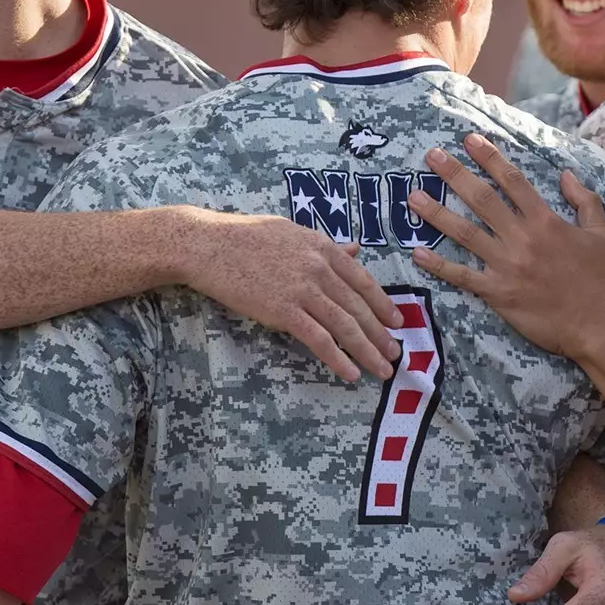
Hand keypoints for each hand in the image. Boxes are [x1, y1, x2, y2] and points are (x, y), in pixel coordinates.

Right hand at [171, 208, 401, 381]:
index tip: (397, 321)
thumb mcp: (292, 232)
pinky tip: (350, 373)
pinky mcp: (283, 311)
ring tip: (383, 369)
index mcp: (322, 247)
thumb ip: (326, 245)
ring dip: (368, 351)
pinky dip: (338, 358)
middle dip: (381, 334)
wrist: (208, 244)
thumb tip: (356, 249)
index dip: (382, 303)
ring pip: (345, 326)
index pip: (362, 280)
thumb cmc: (244, 236)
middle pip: (358, 307)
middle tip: (396, 353)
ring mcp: (302, 290)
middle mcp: (318, 268)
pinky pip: (319, 339)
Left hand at [406, 135, 604, 360]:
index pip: (512, 180)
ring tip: (412, 197)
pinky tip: (417, 253)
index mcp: (545, 220)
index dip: (490, 157)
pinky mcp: (497, 293)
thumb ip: (585, 199)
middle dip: (455, 174)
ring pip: (465, 232)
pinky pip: (462, 276)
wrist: (595, 324)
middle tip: (432, 155)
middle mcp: (521, 238)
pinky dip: (439, 265)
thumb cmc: (600, 278)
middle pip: (481, 198)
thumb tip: (566, 173)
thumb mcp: (601, 232)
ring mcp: (506, 265)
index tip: (470, 139)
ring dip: (436, 214)